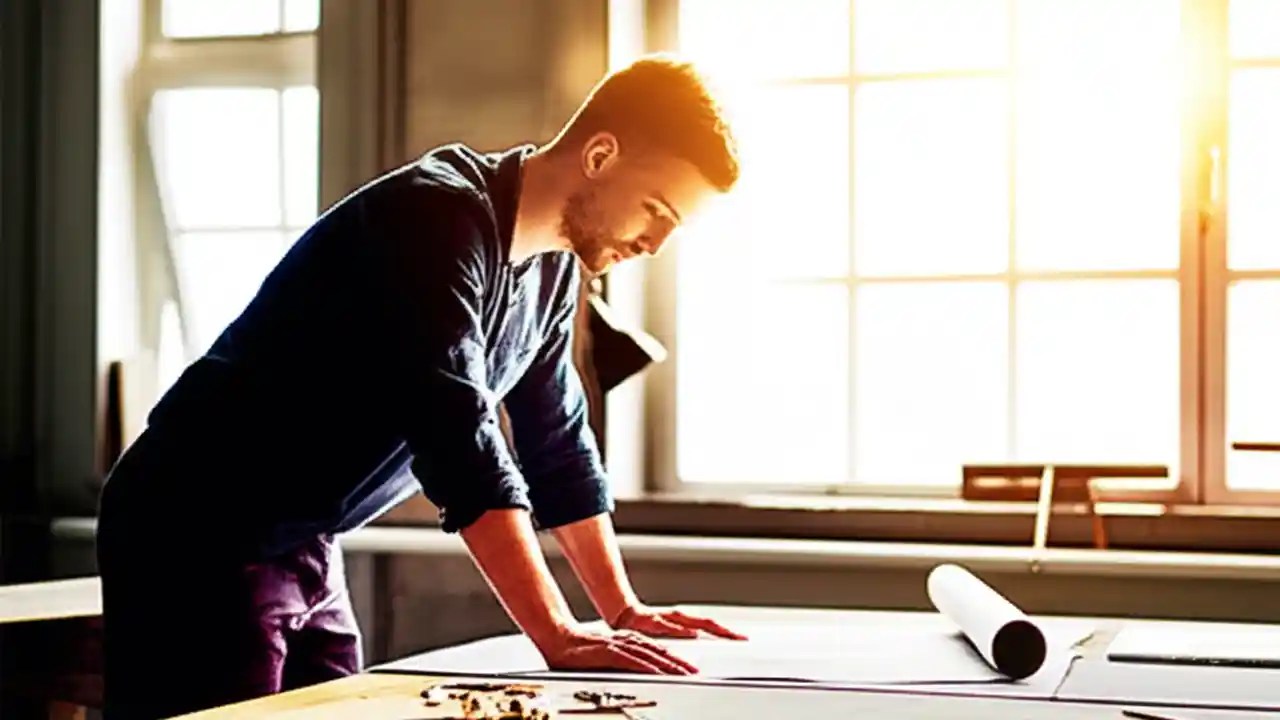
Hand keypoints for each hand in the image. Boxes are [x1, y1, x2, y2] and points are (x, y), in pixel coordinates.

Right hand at [538, 624, 698, 674]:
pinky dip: (646, 666)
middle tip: (696, 673)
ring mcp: (618, 645)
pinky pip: (631, 660)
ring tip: (684, 673)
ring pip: (649, 655)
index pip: (656, 651)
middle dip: (679, 663)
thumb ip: (623, 667)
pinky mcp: (607, 651)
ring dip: (668, 665)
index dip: (675, 660)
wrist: (557, 639)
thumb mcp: (607, 661)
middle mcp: (626, 642)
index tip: (689, 670)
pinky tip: (657, 671)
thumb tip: (638, 680)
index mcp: (628, 643)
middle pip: (658, 652)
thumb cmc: (579, 653)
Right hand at [610, 604, 747, 639]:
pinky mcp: (651, 621)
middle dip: (725, 630)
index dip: (727, 632)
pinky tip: (692, 633)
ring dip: (710, 628)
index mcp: (684, 622)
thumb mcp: (666, 637)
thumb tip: (697, 653)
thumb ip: (681, 644)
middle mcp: (679, 617)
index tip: (744, 639)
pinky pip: (669, 626)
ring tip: (725, 634)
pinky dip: (682, 630)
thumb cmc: (644, 625)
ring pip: (693, 622)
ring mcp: (666, 618)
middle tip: (741, 638)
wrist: (621, 614)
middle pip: (707, 623)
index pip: (710, 627)